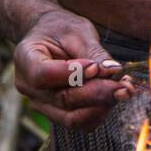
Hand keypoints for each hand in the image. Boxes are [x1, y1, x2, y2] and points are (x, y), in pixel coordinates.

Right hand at [13, 7, 133, 131]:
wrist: (49, 35)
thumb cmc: (61, 29)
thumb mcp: (77, 31)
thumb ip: (93, 52)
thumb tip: (114, 71)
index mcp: (26, 59)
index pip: (43, 74)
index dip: (72, 73)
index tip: (96, 66)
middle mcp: (28, 87)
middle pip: (63, 100)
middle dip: (98, 93)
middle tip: (124, 85)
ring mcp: (41, 104)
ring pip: (72, 117)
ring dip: (101, 106)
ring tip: (124, 89)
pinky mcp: (56, 113)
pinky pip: (79, 122)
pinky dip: (99, 111)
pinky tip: (114, 94)